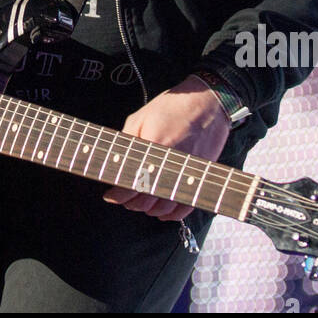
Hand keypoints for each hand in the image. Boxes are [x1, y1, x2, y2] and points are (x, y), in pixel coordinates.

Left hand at [102, 75, 231, 220]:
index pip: (130, 185)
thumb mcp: (141, 117)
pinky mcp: (200, 180)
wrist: (208, 103)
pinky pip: (184, 208)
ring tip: (139, 200)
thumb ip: (127, 141)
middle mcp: (170, 167)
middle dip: (130, 202)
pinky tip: (161, 209)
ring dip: (147, 208)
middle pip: (145, 201)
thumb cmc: (173, 108)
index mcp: (153, 149)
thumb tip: (117, 162)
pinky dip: (170, 214)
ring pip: (162, 208)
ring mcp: (187, 176)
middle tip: (123, 196)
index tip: (110, 196)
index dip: (117, 195)